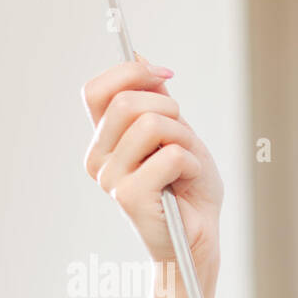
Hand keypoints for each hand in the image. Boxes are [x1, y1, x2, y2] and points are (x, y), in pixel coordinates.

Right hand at [82, 56, 223, 283]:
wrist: (200, 238)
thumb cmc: (190, 190)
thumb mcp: (178, 134)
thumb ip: (157, 101)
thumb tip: (141, 59)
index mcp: (104, 141)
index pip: (96, 91)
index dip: (131, 73)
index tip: (166, 75)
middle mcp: (98, 158)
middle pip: (125, 102)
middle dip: (170, 109)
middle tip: (185, 136)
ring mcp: (110, 178)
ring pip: (151, 125)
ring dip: (185, 138)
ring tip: (188, 163)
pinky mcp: (129, 196)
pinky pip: (170, 155)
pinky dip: (192, 163)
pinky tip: (188, 181)